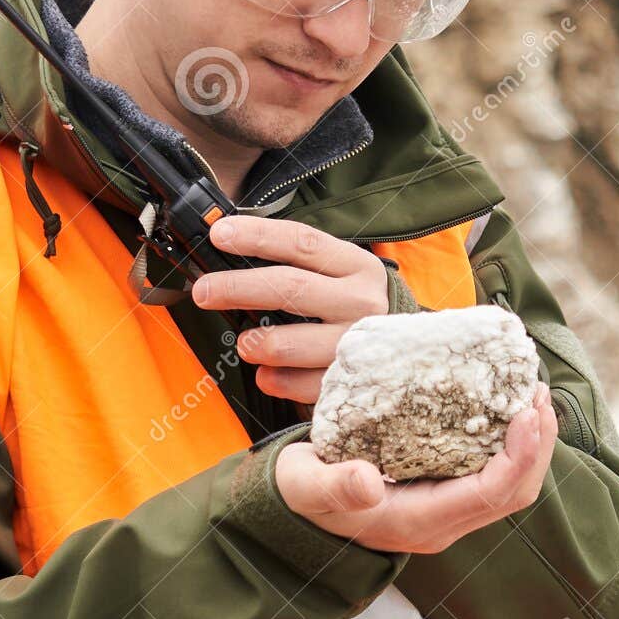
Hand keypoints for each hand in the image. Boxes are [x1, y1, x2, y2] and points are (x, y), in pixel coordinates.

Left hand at [193, 215, 389, 405]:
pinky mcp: (353, 380)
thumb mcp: (342, 275)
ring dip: (258, 342)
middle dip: (238, 287)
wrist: (413, 353)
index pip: (302, 243)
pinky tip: (266, 374)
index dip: (258, 236)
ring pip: (293, 341)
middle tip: (205, 291)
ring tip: (244, 343)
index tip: (220, 235)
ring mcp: (358, 343)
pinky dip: (277, 380)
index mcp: (356, 267)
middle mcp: (361, 301)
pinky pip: (303, 384)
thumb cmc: (358, 308)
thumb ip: (299, 264)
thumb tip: (233, 247)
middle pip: (289, 287)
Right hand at [275, 384, 556, 552]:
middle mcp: (443, 522)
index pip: (492, 495)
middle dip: (537, 444)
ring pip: (511, 485)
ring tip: (531, 393)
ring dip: (530, 441)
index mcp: (418, 522)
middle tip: (537, 392)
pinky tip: (506, 404)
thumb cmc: (300, 494)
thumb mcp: (306, 487)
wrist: (294, 508)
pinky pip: (494, 473)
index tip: (527, 410)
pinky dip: (511, 441)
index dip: (520, 455)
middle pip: (515, 492)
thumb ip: (334, 486)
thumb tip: (368, 482)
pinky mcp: (446, 493)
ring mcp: (448, 510)